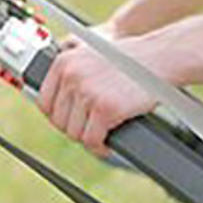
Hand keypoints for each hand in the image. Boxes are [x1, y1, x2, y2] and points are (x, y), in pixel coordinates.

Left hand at [37, 33, 160, 156]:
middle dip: (73, 129)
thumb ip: (71, 74)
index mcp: (63, 63)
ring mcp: (87, 93)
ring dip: (87, 139)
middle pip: (59, 120)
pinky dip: (99, 147)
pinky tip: (106, 144)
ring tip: (99, 136)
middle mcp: (71, 76)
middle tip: (88, 131)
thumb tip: (58, 103)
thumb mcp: (89, 55)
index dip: (56, 116)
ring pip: (74, 133)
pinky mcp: (105, 108)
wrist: (158, 57)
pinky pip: (92, 139)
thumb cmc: (128, 58)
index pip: (44, 101)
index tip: (66, 122)